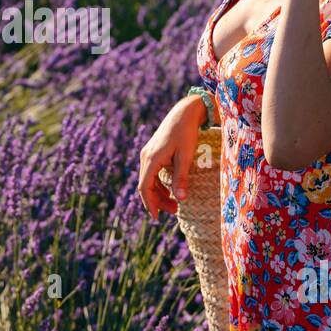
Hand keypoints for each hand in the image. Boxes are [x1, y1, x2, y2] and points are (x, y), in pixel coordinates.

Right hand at [137, 96, 206, 220]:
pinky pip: (152, 173)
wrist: (184, 113)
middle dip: (157, 201)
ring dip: (159, 193)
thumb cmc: (186, 133)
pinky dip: (159, 184)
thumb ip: (181, 178)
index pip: (145, 187)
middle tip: (174, 212)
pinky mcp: (153, 152)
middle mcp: (146, 157)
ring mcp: (148, 154)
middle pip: (145, 186)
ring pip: (148, 180)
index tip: (157, 217)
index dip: (150, 204)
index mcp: (151, 159)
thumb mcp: (186, 157)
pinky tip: (171, 189)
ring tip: (175, 204)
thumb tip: (180, 200)